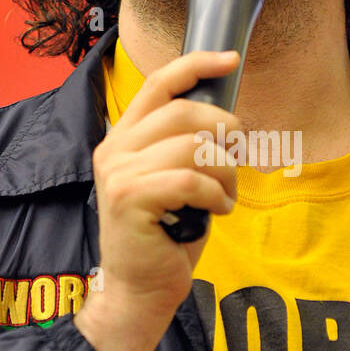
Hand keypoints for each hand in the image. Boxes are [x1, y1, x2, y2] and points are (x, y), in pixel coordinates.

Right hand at [89, 48, 241, 319]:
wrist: (140, 290)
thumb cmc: (165, 236)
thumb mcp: (177, 181)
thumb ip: (187, 146)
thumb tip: (228, 118)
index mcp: (124, 138)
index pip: (159, 84)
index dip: (196, 65)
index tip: (230, 60)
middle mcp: (115, 149)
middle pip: (185, 113)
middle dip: (224, 134)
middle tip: (234, 163)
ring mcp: (119, 173)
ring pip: (192, 146)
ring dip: (224, 172)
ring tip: (224, 197)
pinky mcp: (130, 198)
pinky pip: (189, 179)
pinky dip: (214, 195)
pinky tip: (216, 212)